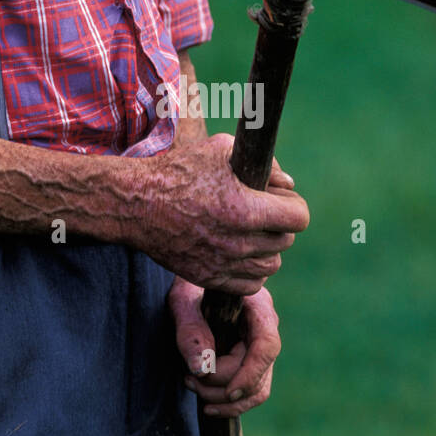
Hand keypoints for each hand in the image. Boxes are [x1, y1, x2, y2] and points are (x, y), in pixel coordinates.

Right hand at [137, 133, 308, 294]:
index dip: (293, 206)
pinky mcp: (208, 278)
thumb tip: (288, 185)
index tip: (281, 200)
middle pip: (285, 241)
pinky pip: (251, 285)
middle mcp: (237, 240)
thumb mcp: (221, 150)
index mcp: (244, 207)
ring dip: (268, 249)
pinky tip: (241, 253)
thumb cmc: (179, 170)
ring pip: (271, 265)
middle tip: (264, 213)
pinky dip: (252, 271)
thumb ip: (263, 165)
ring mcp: (223, 263)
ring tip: (252, 233)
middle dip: (279, 224)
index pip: (298, 217)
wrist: (137, 203)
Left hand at [168, 276, 280, 418]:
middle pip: (259, 371)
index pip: (267, 345)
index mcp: (257, 305)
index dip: (251, 373)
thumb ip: (190, 331)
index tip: (228, 392)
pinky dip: (231, 403)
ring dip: (226, 399)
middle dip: (223, 386)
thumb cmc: (188, 284)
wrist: (192, 279)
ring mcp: (260, 345)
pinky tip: (207, 404)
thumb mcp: (182, 300)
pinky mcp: (251, 360)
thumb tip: (201, 368)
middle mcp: (265, 326)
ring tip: (193, 385)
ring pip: (259, 388)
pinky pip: (252, 391)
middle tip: (189, 379)